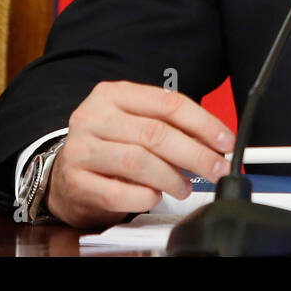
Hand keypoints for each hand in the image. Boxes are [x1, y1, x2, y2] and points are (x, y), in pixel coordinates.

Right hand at [46, 81, 234, 229]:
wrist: (66, 175)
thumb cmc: (111, 145)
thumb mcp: (138, 123)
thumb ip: (172, 126)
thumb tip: (216, 143)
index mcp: (114, 94)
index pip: (168, 103)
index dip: (203, 123)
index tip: (224, 142)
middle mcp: (94, 116)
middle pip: (156, 133)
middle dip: (196, 154)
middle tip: (217, 169)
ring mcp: (81, 149)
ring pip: (139, 162)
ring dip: (172, 178)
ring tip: (185, 186)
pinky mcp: (76, 181)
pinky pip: (119, 192)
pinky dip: (145, 197)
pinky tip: (154, 196)